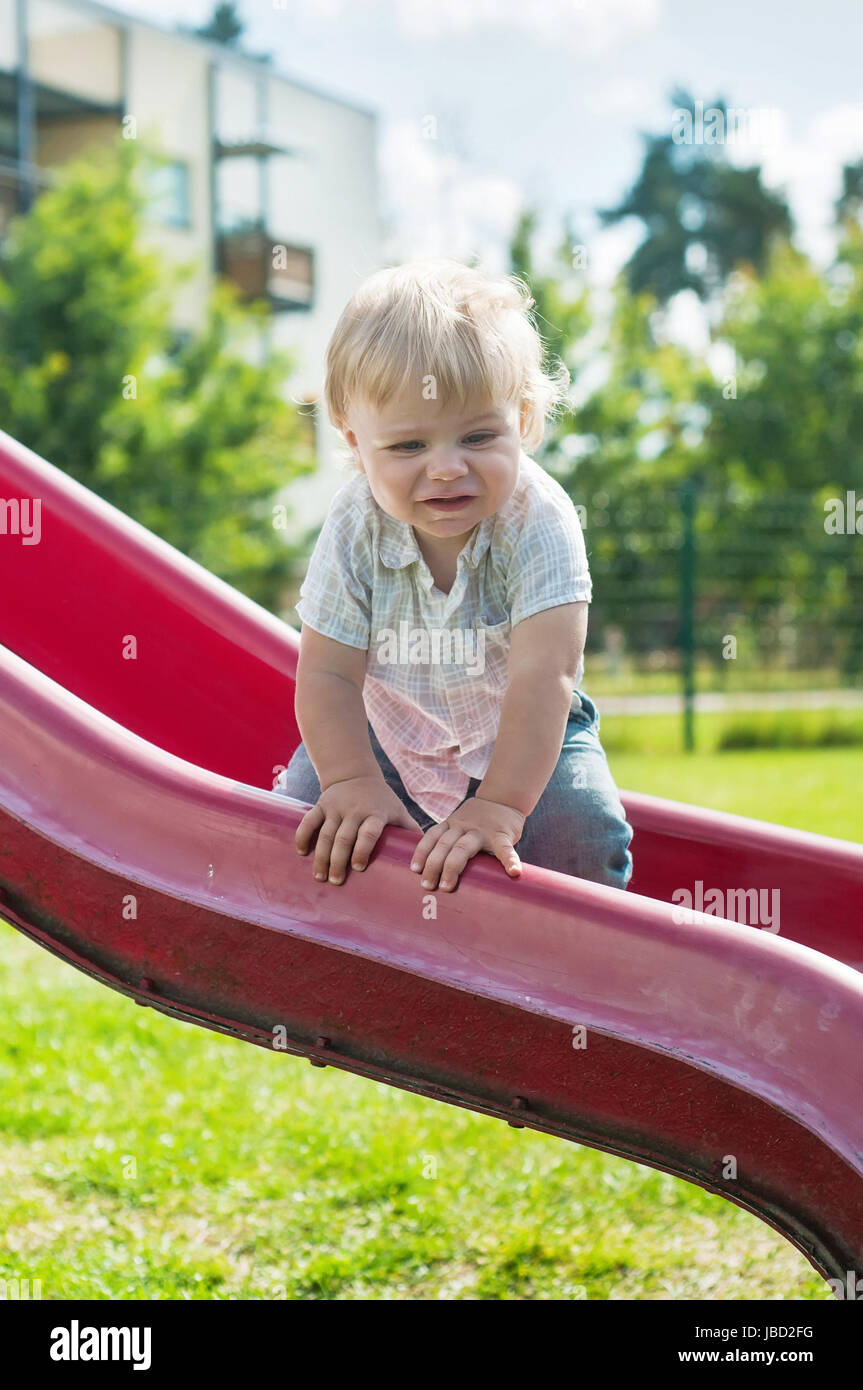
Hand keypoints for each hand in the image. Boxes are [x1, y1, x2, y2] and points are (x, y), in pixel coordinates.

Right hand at [295, 775, 422, 884]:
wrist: (356, 774)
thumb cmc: (381, 800)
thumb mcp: (398, 810)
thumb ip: (409, 830)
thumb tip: (426, 856)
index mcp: (375, 813)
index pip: (368, 833)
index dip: (362, 850)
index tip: (358, 869)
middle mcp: (355, 810)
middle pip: (344, 838)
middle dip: (338, 861)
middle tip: (336, 881)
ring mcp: (335, 807)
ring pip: (325, 834)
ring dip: (321, 857)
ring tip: (320, 877)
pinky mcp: (320, 805)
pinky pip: (309, 821)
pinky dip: (303, 836)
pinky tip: (302, 853)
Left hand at [410, 794, 524, 891]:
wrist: (505, 797)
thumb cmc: (479, 820)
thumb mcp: (460, 823)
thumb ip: (451, 840)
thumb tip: (435, 871)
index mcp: (451, 824)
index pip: (431, 836)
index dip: (421, 852)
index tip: (414, 870)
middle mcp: (463, 826)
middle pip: (444, 845)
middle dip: (433, 865)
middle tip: (427, 886)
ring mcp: (482, 831)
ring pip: (463, 848)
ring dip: (453, 868)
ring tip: (447, 887)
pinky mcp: (502, 834)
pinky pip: (504, 848)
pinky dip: (509, 860)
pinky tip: (513, 872)